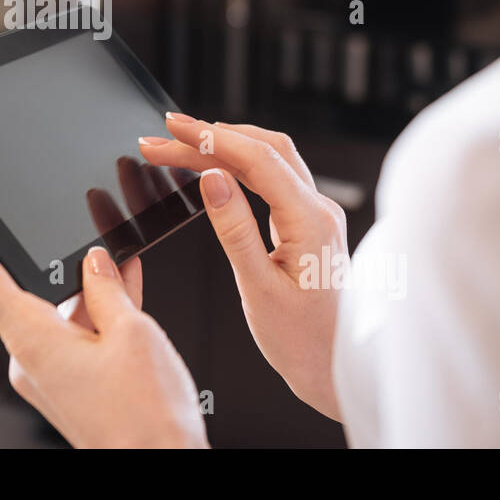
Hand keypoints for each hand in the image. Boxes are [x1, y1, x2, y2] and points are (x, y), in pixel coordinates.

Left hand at [0, 175, 208, 448]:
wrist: (165, 472)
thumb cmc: (147, 420)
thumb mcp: (133, 333)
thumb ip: (107, 288)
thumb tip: (93, 260)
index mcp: (31, 339)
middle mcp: (29, 358)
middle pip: (27, 285)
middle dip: (61, 261)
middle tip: (95, 241)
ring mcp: (48, 374)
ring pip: (61, 309)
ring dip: (91, 289)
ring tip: (129, 268)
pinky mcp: (69, 385)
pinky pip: (76, 333)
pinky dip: (98, 312)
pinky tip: (126, 288)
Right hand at [138, 114, 346, 420]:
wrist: (335, 370)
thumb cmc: (303, 341)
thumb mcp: (258, 289)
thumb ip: (234, 230)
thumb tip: (211, 179)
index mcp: (312, 222)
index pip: (258, 160)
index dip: (210, 138)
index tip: (171, 129)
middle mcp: (319, 210)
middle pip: (262, 149)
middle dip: (210, 136)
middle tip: (163, 136)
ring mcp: (315, 213)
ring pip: (268, 158)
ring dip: (223, 145)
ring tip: (178, 146)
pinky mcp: (306, 222)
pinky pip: (272, 178)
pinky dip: (237, 164)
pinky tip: (212, 167)